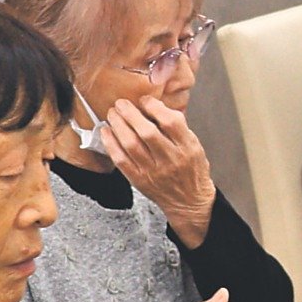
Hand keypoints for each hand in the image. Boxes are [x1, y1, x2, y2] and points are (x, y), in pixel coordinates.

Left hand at [104, 96, 215, 245]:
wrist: (189, 201)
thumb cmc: (192, 170)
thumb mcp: (194, 145)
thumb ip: (178, 127)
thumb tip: (154, 106)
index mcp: (187, 147)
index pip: (171, 122)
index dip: (155, 107)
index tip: (145, 100)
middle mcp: (171, 159)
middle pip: (147, 132)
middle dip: (131, 113)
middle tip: (122, 104)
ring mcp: (154, 171)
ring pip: (131, 144)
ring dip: (118, 125)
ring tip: (113, 114)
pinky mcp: (139, 180)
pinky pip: (121, 160)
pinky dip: (111, 144)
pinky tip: (106, 132)